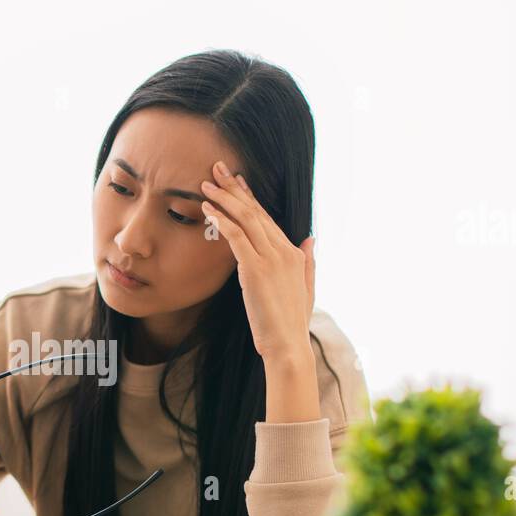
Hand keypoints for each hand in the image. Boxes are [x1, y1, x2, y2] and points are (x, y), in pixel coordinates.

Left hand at [200, 160, 314, 363]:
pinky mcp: (255, 269)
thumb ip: (307, 263)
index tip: (236, 182)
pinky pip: (236, 236)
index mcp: (293, 254)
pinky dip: (221, 220)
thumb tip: (309, 240)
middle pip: (256, 211)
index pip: (268, 218)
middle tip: (217, 169)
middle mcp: (284, 251)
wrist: (288, 345)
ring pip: (246, 218)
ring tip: (205, 184)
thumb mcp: (305, 289)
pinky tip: (208, 210)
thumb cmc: (291, 324)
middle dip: (234, 188)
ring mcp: (270, 258)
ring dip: (224, 198)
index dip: (250, 198)